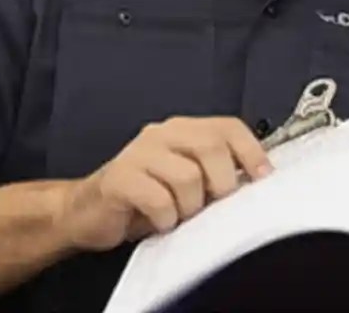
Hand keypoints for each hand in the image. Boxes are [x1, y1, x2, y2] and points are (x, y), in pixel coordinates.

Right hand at [55, 117, 272, 251]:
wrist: (86, 212)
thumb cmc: (142, 200)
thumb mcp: (185, 183)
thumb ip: (213, 173)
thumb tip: (255, 183)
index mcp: (181, 131)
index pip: (226, 127)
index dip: (251, 151)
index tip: (263, 177)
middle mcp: (160, 134)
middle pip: (211, 146)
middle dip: (221, 183)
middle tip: (212, 205)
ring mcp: (137, 154)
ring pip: (187, 176)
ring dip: (191, 207)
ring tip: (179, 216)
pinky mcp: (119, 179)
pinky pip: (159, 199)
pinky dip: (166, 218)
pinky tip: (159, 222)